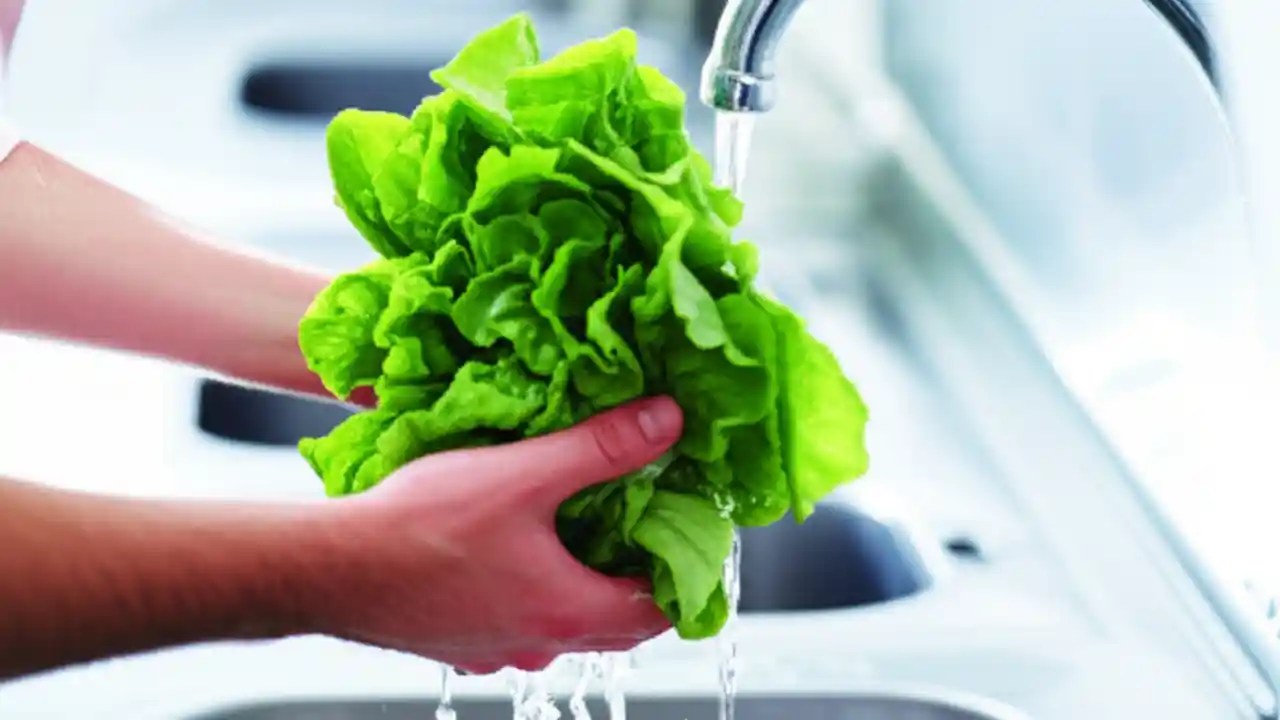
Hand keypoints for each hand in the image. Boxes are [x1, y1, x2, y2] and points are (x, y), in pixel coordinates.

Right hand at [308, 396, 683, 673]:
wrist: (328, 568)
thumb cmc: (420, 526)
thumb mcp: (525, 473)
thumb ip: (601, 447)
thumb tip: (668, 421)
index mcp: (569, 611)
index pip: (659, 608)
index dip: (683, 570)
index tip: (689, 532)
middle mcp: (538, 642)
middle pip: (616, 621)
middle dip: (639, 578)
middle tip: (648, 528)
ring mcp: (495, 648)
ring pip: (565, 621)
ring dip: (584, 582)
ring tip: (586, 528)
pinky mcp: (459, 641)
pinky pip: (519, 619)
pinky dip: (536, 588)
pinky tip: (515, 549)